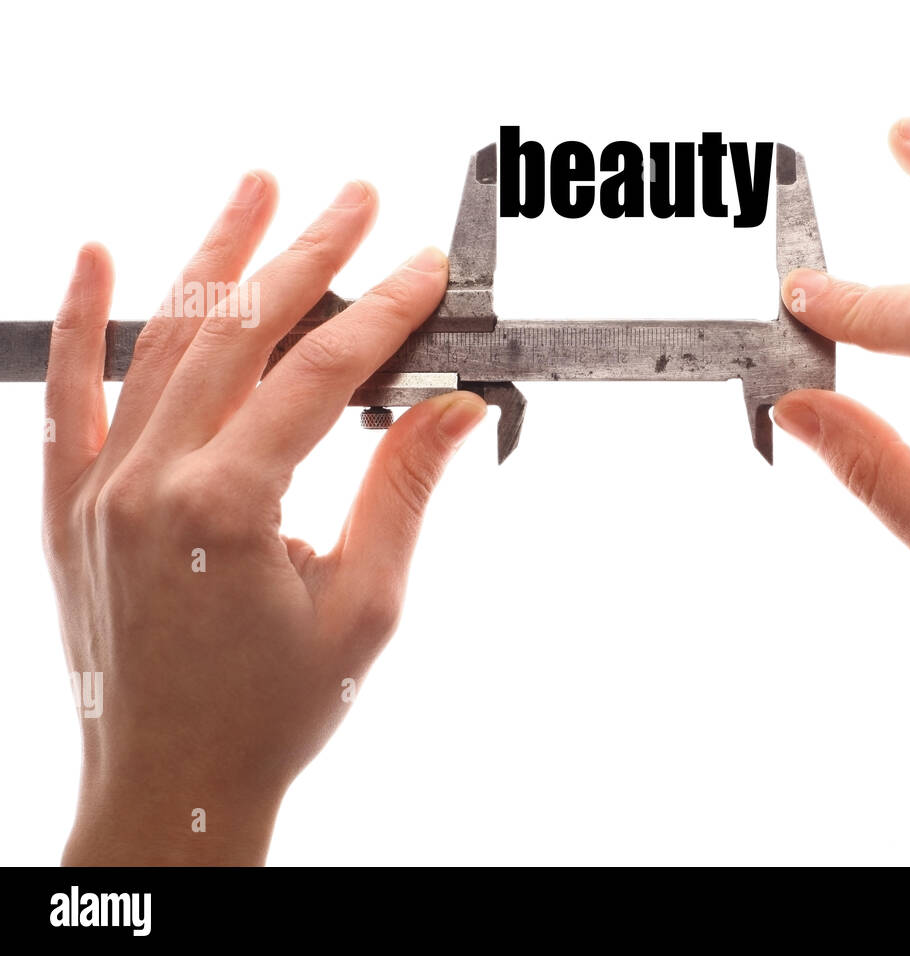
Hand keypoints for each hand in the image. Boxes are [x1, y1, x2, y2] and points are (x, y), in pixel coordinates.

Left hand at [46, 174, 485, 863]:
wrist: (170, 785)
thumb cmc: (271, 714)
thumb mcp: (363, 606)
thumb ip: (402, 490)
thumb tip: (454, 407)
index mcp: (223, 509)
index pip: (317, 376)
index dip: (381, 314)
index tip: (424, 271)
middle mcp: (146, 482)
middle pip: (238, 333)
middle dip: (306, 255)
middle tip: (356, 197)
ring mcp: (96, 488)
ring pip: (160, 342)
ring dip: (214, 258)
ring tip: (259, 190)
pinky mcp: (67, 504)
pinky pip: (66, 393)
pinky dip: (80, 319)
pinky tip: (100, 254)